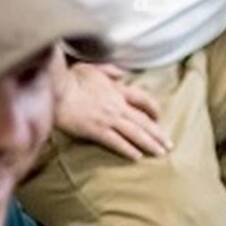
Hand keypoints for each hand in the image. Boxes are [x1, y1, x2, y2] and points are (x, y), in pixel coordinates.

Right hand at [55, 63, 173, 160]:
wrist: (56, 89)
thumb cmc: (70, 78)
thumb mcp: (92, 68)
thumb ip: (109, 71)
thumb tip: (121, 74)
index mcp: (117, 90)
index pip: (143, 99)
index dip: (153, 108)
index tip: (159, 117)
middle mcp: (117, 105)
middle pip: (143, 121)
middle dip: (158, 133)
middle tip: (169, 144)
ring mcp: (108, 119)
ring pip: (135, 133)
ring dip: (150, 144)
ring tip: (160, 153)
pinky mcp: (96, 130)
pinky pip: (116, 142)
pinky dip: (128, 150)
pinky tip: (137, 157)